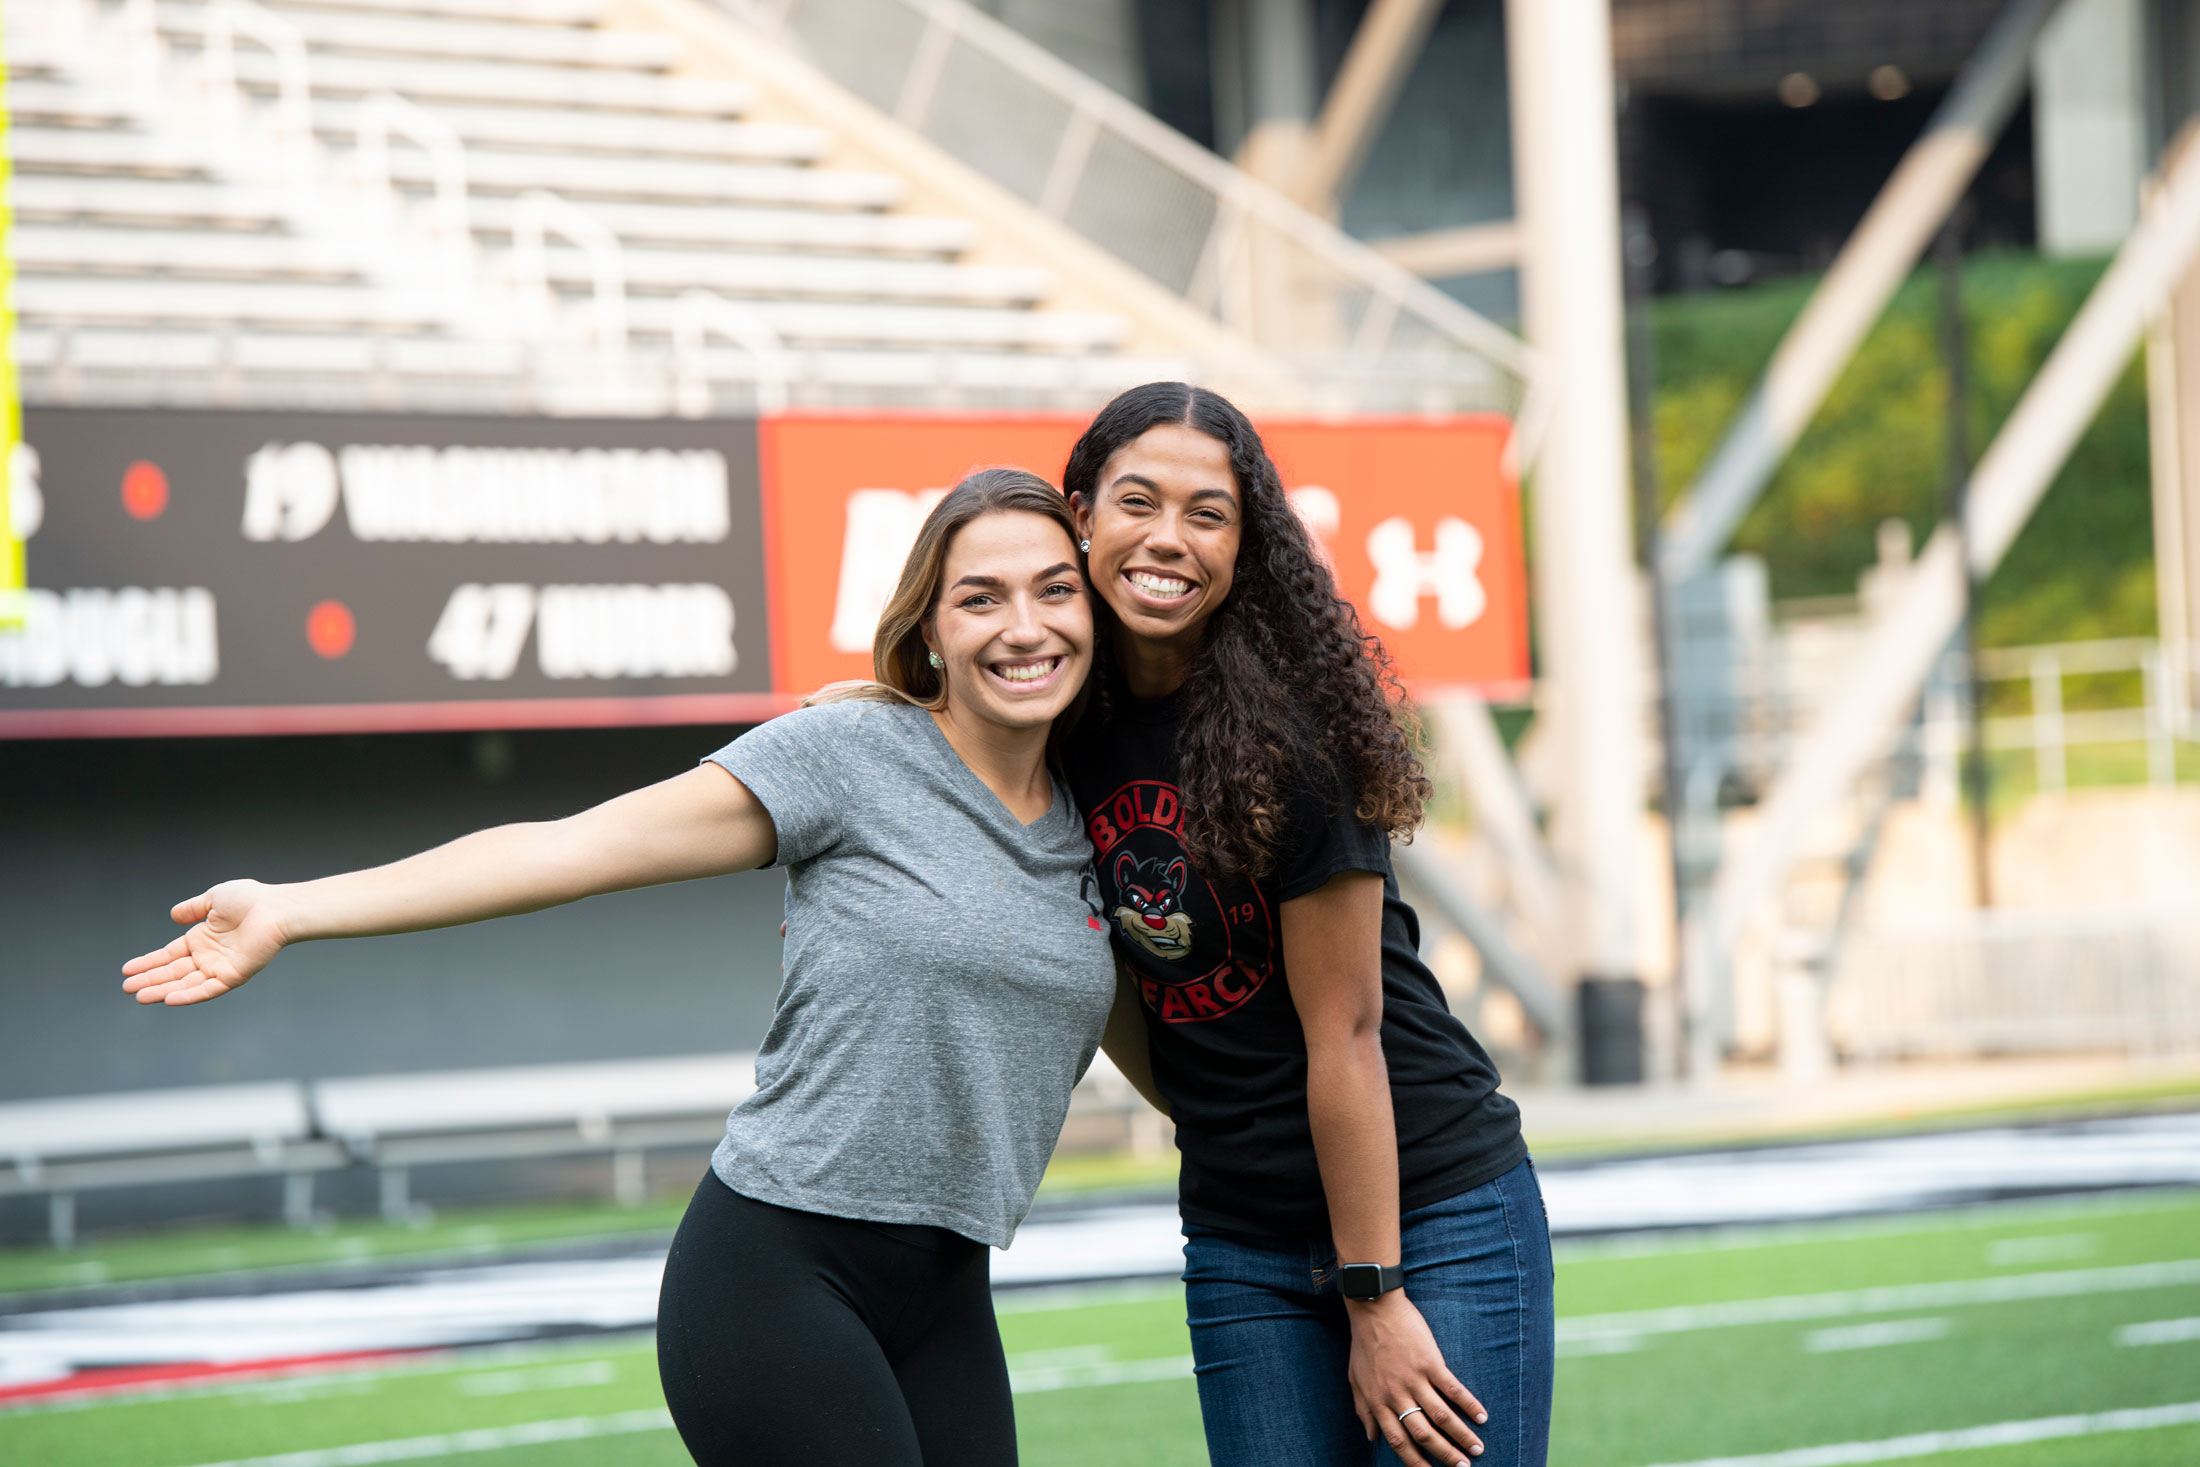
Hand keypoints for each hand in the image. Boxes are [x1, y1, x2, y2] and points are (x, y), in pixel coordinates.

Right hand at [121, 880, 291, 1006]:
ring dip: (162, 990)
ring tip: (139, 996)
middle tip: (127, 988)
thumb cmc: (251, 899)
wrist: (276, 908)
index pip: (169, 955)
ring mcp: (220, 967)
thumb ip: (193, 908)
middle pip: (173, 972)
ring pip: (186, 983)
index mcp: (202, 938)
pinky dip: (189, 995)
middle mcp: (209, 956)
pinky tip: (168, 999)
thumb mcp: (214, 899)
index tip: (128, 969)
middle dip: (150, 979)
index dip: (149, 962)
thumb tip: (173, 915)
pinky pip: (208, 990)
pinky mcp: (234, 976)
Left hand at [1347, 1292, 1486, 1465]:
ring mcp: (1414, 1378)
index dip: (1414, 1461)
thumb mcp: (1354, 1379)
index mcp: (1378, 1401)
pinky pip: (1452, 1388)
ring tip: (1477, 1448)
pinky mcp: (1430, 1361)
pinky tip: (1481, 1416)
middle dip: (1444, 1454)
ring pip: (1441, 1415)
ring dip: (1461, 1434)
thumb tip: (1371, 1437)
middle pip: (1423, 1433)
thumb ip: (1363, 1410)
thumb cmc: (1364, 1344)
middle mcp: (1397, 1394)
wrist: (1374, 1309)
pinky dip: (1468, 1404)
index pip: (1398, 1441)